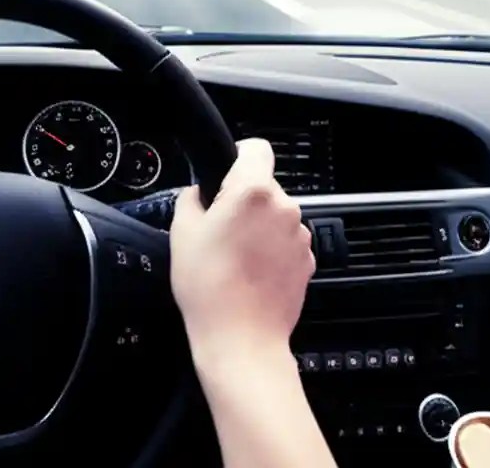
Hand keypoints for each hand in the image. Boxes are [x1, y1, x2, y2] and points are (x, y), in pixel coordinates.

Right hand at [169, 139, 334, 467]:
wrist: (241, 339)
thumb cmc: (209, 288)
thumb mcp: (182, 232)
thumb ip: (192, 199)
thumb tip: (200, 192)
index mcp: (252, 191)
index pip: (255, 148)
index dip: (237, 157)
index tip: (225, 174)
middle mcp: (284, 207)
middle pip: (263, 187)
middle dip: (243, 202)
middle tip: (218, 230)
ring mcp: (300, 235)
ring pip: (275, 217)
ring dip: (258, 228)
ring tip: (233, 258)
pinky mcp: (308, 261)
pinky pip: (286, 243)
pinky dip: (271, 251)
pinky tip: (249, 273)